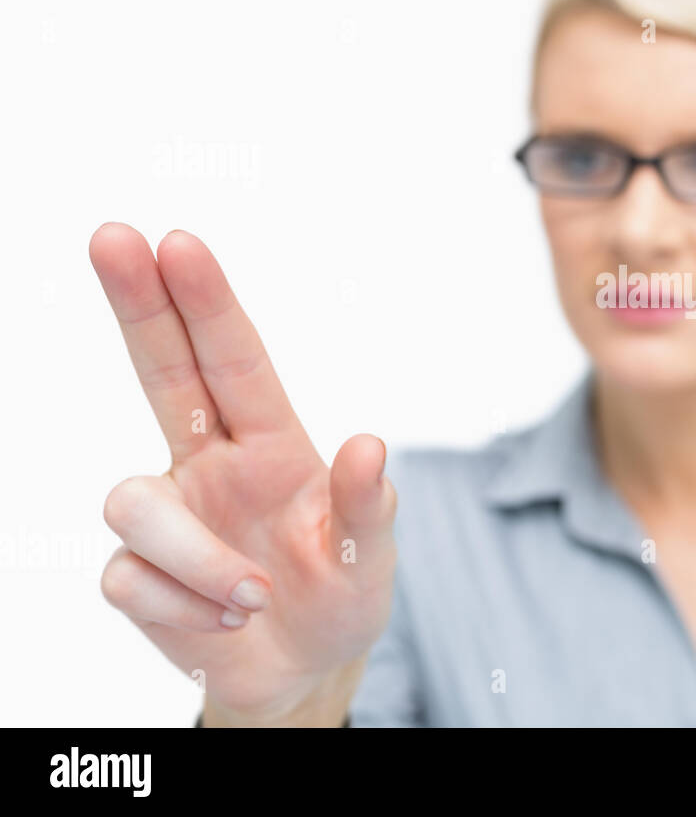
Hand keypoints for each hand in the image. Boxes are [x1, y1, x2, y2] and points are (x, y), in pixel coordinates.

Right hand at [90, 223, 396, 721]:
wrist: (304, 671)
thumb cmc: (341, 593)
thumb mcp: (370, 556)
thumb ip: (368, 508)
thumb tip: (370, 445)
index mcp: (271, 444)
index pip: (234, 361)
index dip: (207, 303)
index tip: (178, 242)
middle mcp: (209, 464)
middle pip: (161, 372)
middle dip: (139, 307)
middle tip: (112, 236)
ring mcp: (169, 517)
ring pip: (134, 502)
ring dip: (199, 558)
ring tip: (257, 597)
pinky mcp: (138, 576)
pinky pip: (132, 579)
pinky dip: (188, 611)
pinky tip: (229, 624)